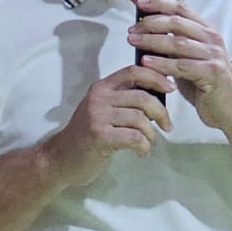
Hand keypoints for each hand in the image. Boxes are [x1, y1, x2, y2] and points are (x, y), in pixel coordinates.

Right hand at [41, 65, 172, 185]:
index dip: (156, 76)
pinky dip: (144, 147)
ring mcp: (97, 116)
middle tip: (167, 126)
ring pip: (140, 119)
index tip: (171, 87)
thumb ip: (121, 99)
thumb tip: (156, 93)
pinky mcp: (100, 136)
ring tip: (149, 144)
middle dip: (162, 113)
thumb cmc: (86, 136)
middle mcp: (99, 98)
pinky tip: (142, 153)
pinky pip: (134, 138)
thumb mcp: (100, 110)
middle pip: (142, 97)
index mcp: (101, 88)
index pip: (133, 71)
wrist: (60, 159)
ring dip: (151, 135)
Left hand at [129, 0, 231, 129]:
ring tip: (134, 42)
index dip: (160, 3)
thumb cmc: (207, 86)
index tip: (141, 3)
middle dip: (151, 24)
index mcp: (207, 32)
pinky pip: (182, 66)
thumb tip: (147, 36)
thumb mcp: (189, 61)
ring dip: (152, 41)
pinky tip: (146, 62)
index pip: (182, 9)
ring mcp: (214, 55)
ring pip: (177, 43)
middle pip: (177, 23)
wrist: (231, 109)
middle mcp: (212, 39)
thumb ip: (174, 48)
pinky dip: (162, 63)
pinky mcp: (212, 72)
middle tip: (132, 30)